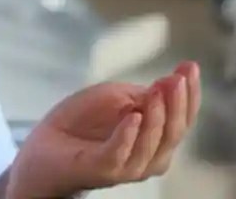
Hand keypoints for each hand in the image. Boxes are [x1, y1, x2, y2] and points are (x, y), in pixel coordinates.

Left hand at [6, 62, 200, 198]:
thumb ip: (142, 94)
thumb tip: (170, 83)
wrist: (45, 145)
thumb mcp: (115, 97)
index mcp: (156, 137)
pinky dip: (128, 136)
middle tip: (176, 79)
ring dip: (156, 117)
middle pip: (174, 133)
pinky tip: (132, 116)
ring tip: (157, 91)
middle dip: (178, 104)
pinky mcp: (101, 169)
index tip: (190, 66)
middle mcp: (149, 156)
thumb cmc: (82, 121)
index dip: (190, 93)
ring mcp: (126, 166)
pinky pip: (119, 155)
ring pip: (152, 146)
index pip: (182, 117)